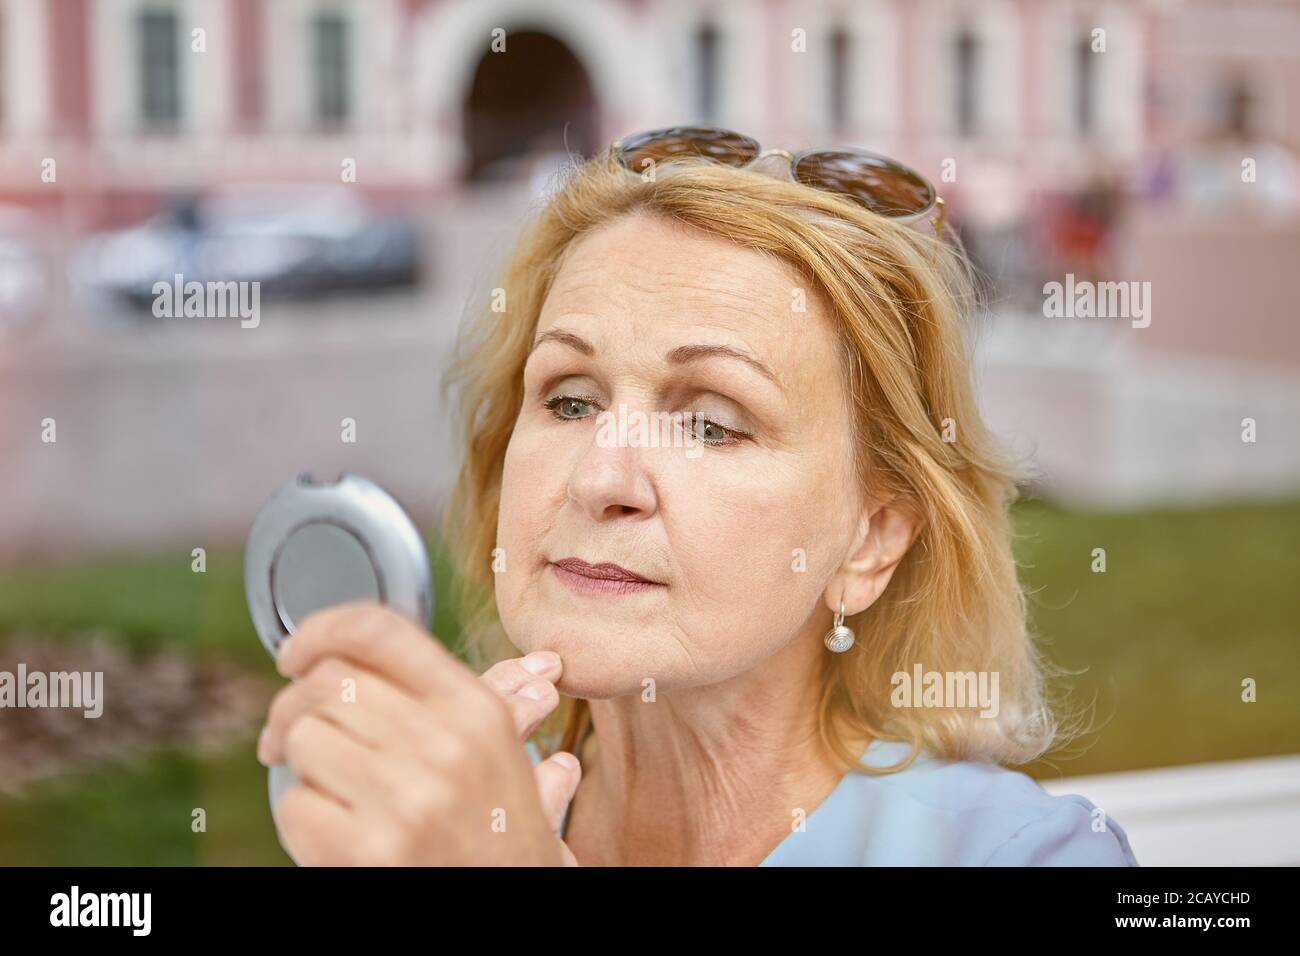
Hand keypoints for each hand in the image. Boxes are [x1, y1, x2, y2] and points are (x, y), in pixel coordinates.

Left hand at [256, 601, 580, 865]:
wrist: (511, 922)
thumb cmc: (506, 846)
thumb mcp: (515, 766)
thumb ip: (508, 706)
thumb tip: (537, 671)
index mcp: (477, 711)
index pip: (379, 631)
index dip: (321, 630)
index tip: (297, 651)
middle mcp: (444, 746)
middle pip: (326, 682)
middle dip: (291, 706)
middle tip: (288, 733)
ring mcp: (405, 799)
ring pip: (302, 739)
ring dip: (296, 762)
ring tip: (323, 783)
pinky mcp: (365, 850)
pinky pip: (294, 805)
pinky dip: (299, 817)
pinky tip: (330, 827)